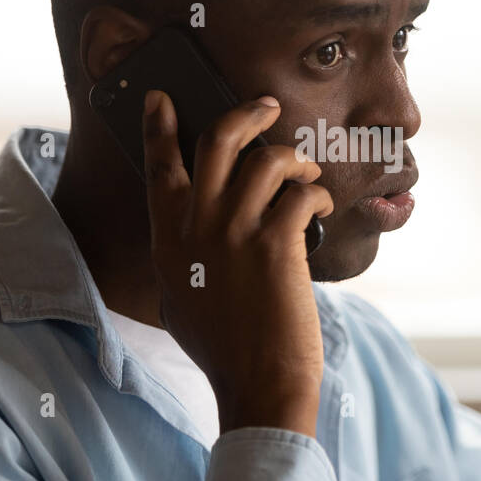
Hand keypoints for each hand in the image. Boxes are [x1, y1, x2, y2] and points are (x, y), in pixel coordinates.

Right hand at [140, 89, 333, 437]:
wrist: (258, 383)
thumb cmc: (222, 348)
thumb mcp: (178, 298)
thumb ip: (181, 256)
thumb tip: (191, 227)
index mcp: (168, 239)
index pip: (158, 167)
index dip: (158, 126)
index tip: (161, 97)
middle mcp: (196, 226)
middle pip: (217, 141)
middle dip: (247, 114)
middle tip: (268, 107)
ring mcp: (235, 232)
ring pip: (267, 160)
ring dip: (295, 160)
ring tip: (306, 176)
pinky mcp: (277, 243)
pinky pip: (302, 194)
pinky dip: (318, 195)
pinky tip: (322, 210)